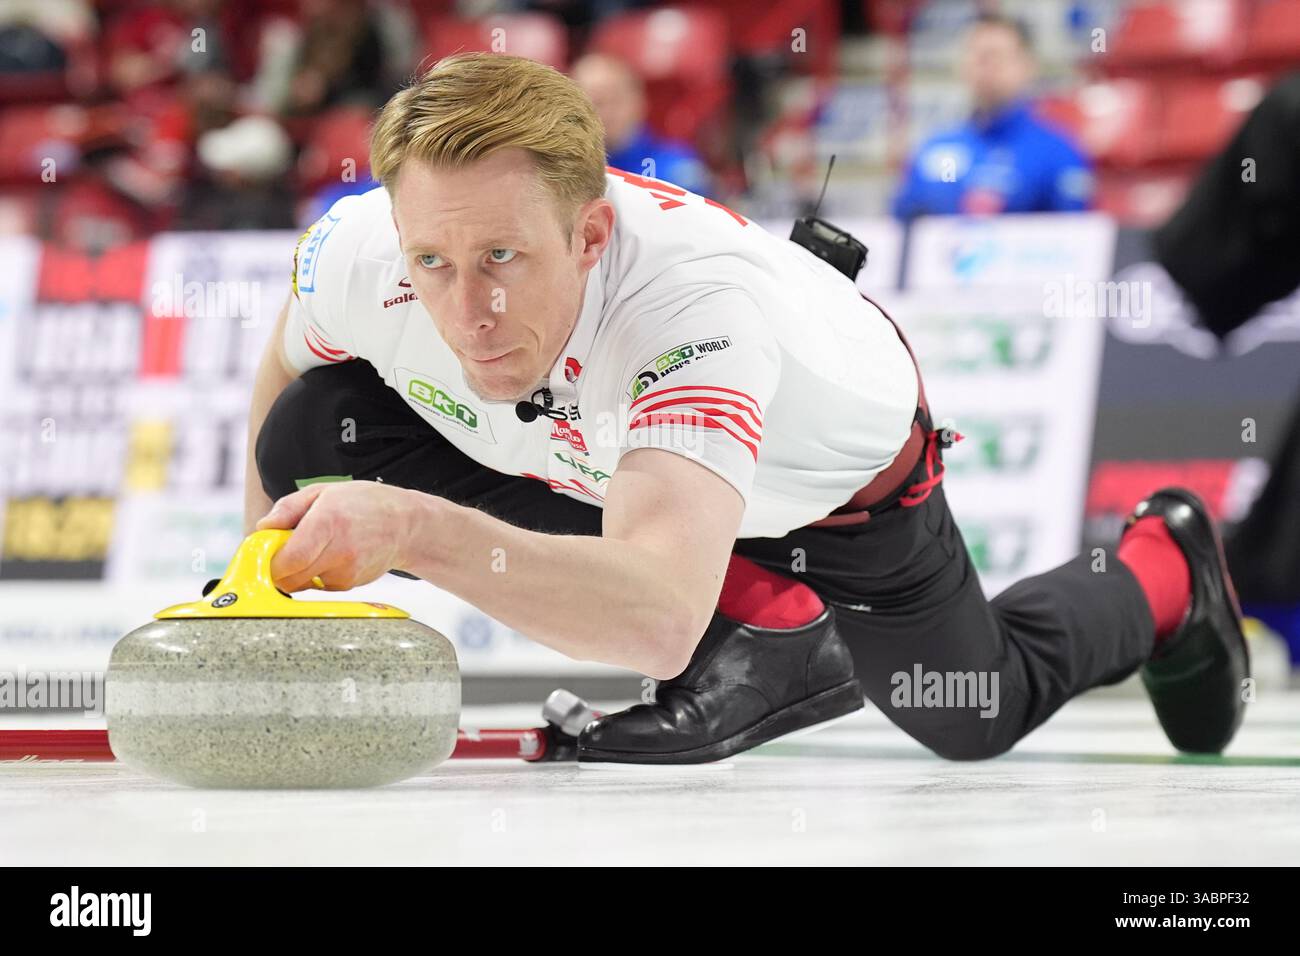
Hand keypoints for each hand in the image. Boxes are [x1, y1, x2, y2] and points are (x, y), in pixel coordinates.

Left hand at [255, 481, 421, 591]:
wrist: (405, 524)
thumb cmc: (365, 504)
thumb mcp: (324, 492)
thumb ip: (288, 508)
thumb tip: (263, 528)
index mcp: (328, 522)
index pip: (289, 559)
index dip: (271, 562)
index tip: (267, 554)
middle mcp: (339, 551)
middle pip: (292, 578)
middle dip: (281, 569)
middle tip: (286, 552)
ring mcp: (348, 571)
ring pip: (305, 583)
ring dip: (302, 571)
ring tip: (319, 547)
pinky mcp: (352, 584)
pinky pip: (322, 586)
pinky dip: (319, 575)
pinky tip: (334, 556)